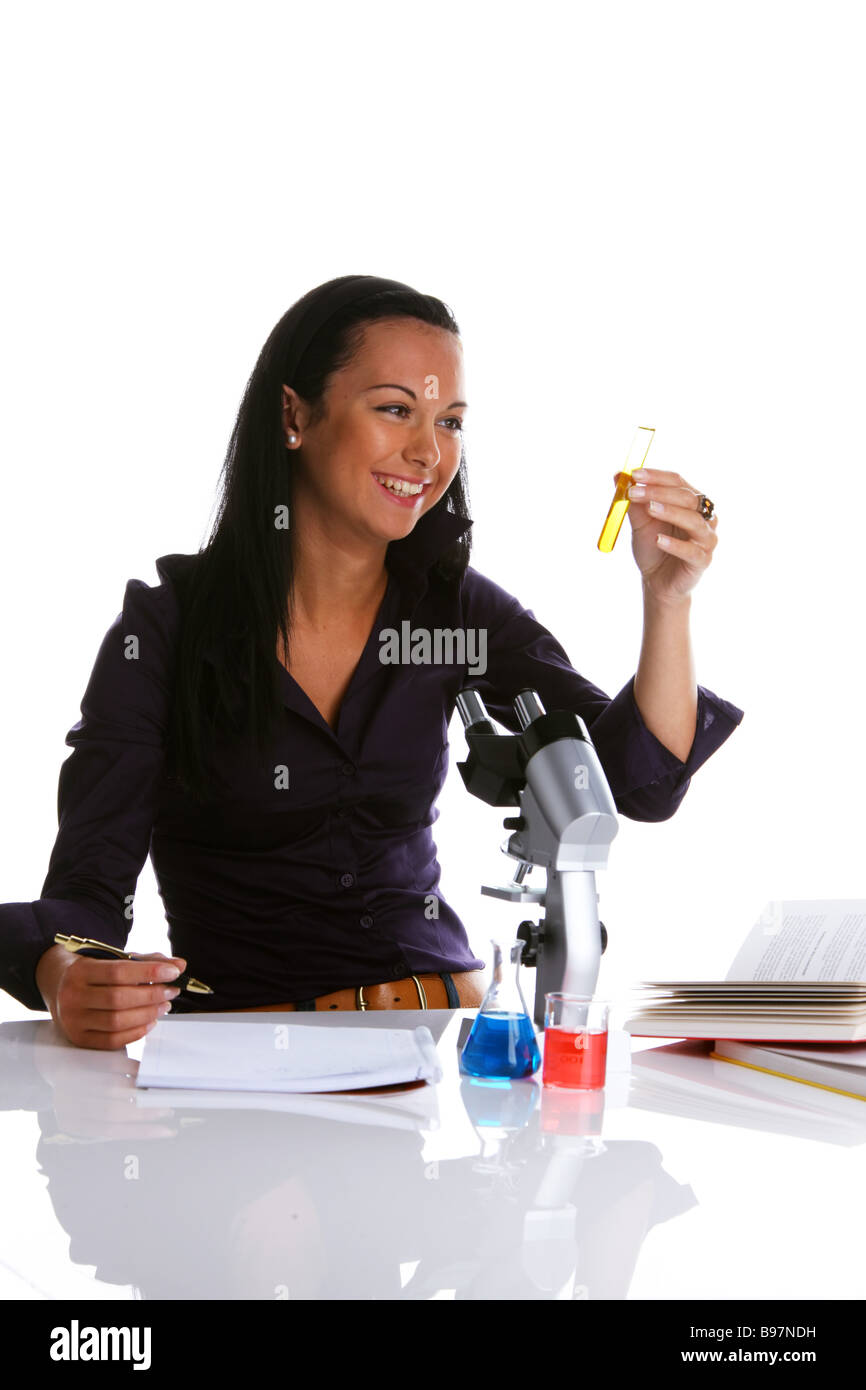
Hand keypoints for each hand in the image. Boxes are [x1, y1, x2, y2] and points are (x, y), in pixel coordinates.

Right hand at [35, 944, 187, 1051]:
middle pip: (119, 999)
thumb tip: (178, 965)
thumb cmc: (88, 970)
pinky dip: (136, 1032)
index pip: (118, 972)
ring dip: (148, 1014)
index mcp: (79, 971)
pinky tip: (150, 1021)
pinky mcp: (78, 1038)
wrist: (55, 983)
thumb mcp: (111, 958)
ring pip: (117, 1021)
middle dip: (152, 995)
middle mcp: (72, 996)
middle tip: (171, 990)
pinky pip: (112, 1040)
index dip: (149, 972)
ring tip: (163, 1005)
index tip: (172, 971)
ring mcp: (73, 1020)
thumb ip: (146, 961)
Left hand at [614, 467, 718, 604]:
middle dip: (659, 492)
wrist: (656, 581)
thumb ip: (633, 501)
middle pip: (687, 497)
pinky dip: (675, 544)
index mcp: (691, 502)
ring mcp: (706, 539)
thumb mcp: (640, 522)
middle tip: (634, 492)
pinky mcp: (703, 561)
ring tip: (650, 509)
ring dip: (670, 512)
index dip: (656, 476)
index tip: (634, 475)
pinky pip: (692, 551)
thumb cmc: (653, 548)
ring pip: (694, 521)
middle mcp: (704, 517)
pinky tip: (659, 540)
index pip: (677, 481)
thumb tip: (619, 475)